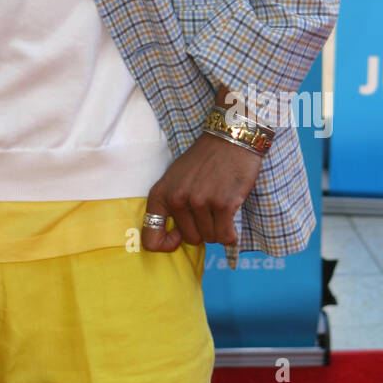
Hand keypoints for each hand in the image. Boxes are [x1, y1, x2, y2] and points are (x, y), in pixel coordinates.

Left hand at [141, 132, 263, 252]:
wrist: (230, 138)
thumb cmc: (203, 160)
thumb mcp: (175, 178)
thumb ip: (170, 206)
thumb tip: (172, 239)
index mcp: (160, 194)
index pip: (151, 240)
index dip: (166, 244)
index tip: (178, 237)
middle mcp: (177, 199)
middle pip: (191, 240)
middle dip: (202, 229)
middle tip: (209, 207)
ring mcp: (200, 201)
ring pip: (211, 238)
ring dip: (218, 227)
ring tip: (219, 203)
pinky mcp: (223, 204)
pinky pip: (226, 236)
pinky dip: (231, 233)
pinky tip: (231, 214)